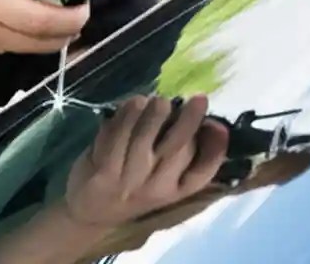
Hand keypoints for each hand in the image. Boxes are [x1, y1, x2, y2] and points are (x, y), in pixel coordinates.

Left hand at [62, 95, 228, 228]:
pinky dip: (127, 114)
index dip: (215, 149)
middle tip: (197, 98)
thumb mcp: (162, 180)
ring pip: (146, 138)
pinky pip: (119, 136)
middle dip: (189, 120)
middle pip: (178, 150)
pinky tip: (134, 103)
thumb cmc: (133, 187)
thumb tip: (207, 120)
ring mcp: (129, 180)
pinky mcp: (104, 171)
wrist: (91, 211)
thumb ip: (181, 155)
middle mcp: (155, 188)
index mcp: (174, 191)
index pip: (202, 174)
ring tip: (159, 100)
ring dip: (155, 112)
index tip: (218, 125)